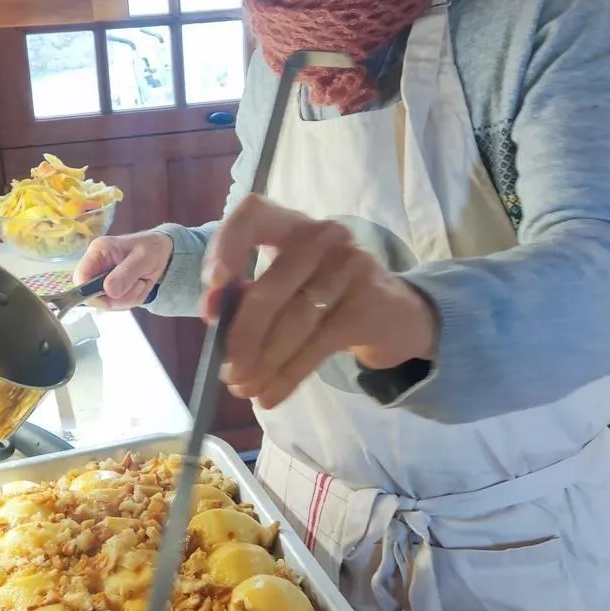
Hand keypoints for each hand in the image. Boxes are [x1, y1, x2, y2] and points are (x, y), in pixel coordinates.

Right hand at [73, 231, 173, 309]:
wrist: (162, 253)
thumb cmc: (151, 249)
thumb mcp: (143, 258)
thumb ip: (126, 274)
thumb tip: (109, 291)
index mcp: (98, 251)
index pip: (80, 277)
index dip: (91, 292)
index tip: (113, 294)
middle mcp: (95, 267)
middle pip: (92, 296)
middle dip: (118, 297)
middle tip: (139, 284)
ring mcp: (101, 280)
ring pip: (107, 303)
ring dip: (128, 298)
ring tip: (141, 282)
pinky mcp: (109, 291)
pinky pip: (117, 305)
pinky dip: (131, 300)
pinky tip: (138, 287)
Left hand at [202, 196, 436, 408]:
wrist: (397, 315)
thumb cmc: (327, 298)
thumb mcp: (288, 285)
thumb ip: (249, 293)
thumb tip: (214, 317)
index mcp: (293, 224)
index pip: (252, 214)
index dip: (226, 247)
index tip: (212, 288)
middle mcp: (324, 237)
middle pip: (270, 288)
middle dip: (242, 336)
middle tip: (227, 370)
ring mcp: (351, 267)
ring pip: (293, 323)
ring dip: (262, 364)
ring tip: (244, 388)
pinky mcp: (368, 304)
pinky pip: (317, 347)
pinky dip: (287, 376)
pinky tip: (270, 396)